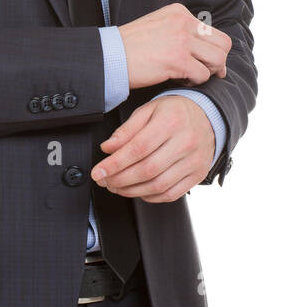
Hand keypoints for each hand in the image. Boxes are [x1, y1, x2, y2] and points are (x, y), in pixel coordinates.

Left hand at [90, 95, 216, 202]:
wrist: (208, 116)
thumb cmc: (175, 112)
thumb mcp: (149, 110)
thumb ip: (127, 129)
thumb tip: (108, 148)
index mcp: (171, 121)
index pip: (138, 148)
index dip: (115, 164)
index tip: (98, 172)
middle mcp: (185, 142)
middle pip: (147, 169)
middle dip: (120, 180)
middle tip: (104, 181)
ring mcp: (194, 161)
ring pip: (158, 185)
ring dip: (132, 191)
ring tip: (116, 187)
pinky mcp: (197, 175)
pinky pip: (171, 194)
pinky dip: (150, 197)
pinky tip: (138, 190)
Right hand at [118, 3, 230, 88]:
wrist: (110, 56)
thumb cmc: (130, 46)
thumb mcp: (158, 25)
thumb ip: (179, 29)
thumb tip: (201, 45)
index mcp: (179, 12)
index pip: (212, 31)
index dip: (211, 49)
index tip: (203, 60)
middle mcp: (183, 22)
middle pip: (223, 43)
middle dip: (218, 60)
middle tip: (208, 71)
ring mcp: (181, 40)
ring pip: (218, 59)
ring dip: (210, 71)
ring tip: (194, 75)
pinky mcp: (178, 60)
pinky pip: (203, 74)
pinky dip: (196, 82)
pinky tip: (182, 80)